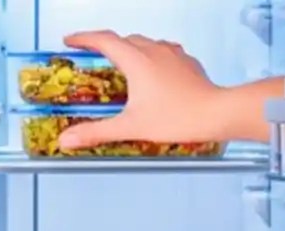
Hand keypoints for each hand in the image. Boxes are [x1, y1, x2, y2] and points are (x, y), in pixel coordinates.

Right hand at [58, 31, 230, 150]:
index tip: (71, 40)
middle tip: (93, 53)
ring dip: (129, 48)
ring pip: (145, 42)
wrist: (216, 113)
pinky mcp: (187, 62)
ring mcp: (173, 54)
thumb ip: (96, 132)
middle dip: (105, 44)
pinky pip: (164, 51)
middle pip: (123, 39)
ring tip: (122, 62)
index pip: (103, 40)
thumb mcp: (130, 126)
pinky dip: (151, 56)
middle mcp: (154, 51)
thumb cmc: (178, 117)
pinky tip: (153, 71)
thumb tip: (68, 139)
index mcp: (136, 61)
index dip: (83, 38)